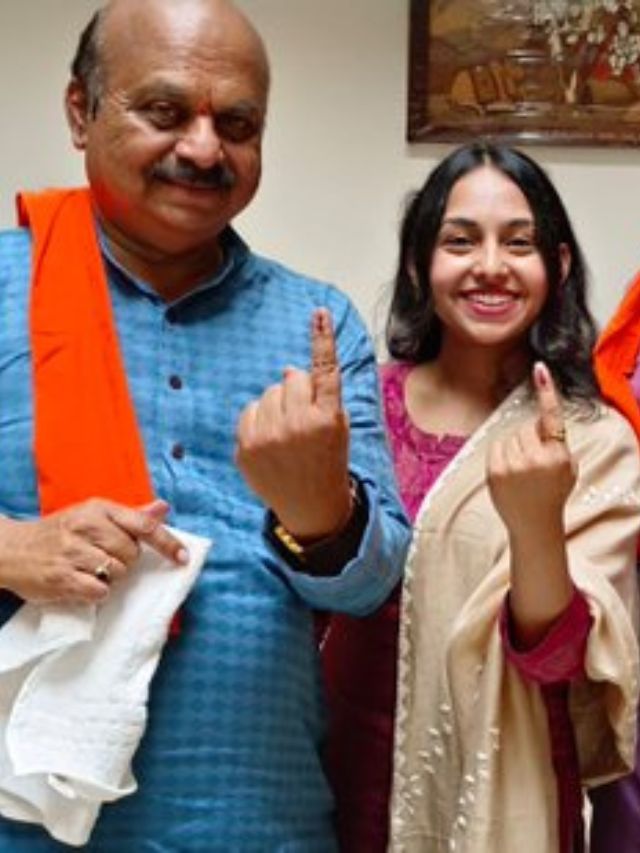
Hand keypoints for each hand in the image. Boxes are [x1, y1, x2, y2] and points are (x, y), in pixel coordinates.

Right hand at [0, 498, 187, 603]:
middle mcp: (86, 526)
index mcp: (98, 509)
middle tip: (105, 559)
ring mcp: (73, 552)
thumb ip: (130, 515)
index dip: (167, 542)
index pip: (143, 525)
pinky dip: (97, 592)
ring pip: (118, 572)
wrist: (11, 550)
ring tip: (91, 570)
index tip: (183, 557)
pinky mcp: (62, 577)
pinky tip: (84, 584)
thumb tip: (163, 507)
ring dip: (111, 578)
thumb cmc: (59, 533)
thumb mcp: (93, 515)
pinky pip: (99, 590)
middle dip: (126, 561)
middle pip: (132, 553)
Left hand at [235, 308, 351, 541]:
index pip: (325, 370)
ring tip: (288, 432)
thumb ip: (320, 396)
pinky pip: (249, 411)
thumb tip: (286, 370)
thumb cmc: (328, 461)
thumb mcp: (338, 428)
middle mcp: (297, 426)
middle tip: (304, 414)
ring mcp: (268, 438)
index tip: (319, 313)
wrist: (311, 505)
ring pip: (268, 392)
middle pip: (291, 377)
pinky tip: (271, 439)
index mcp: (327, 419)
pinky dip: (259, 419)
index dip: (322, 339)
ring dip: (277, 404)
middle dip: (297, 389)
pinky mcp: (246, 448)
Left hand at [487, 362, 575, 537]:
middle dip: (530, 438)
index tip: (540, 370)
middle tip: (534, 459)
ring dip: (515, 446)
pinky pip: (496, 446)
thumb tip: (538, 421)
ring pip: (510, 436)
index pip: (551, 418)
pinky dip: (502, 453)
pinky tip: (510, 470)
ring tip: (522, 469)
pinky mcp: (494, 470)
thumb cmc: (553, 492)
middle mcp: (534, 458)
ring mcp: (512, 465)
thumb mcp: (568, 467)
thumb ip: (556, 443)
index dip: (546, 392)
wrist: (534, 523)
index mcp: (557, 455)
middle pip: (525, 428)